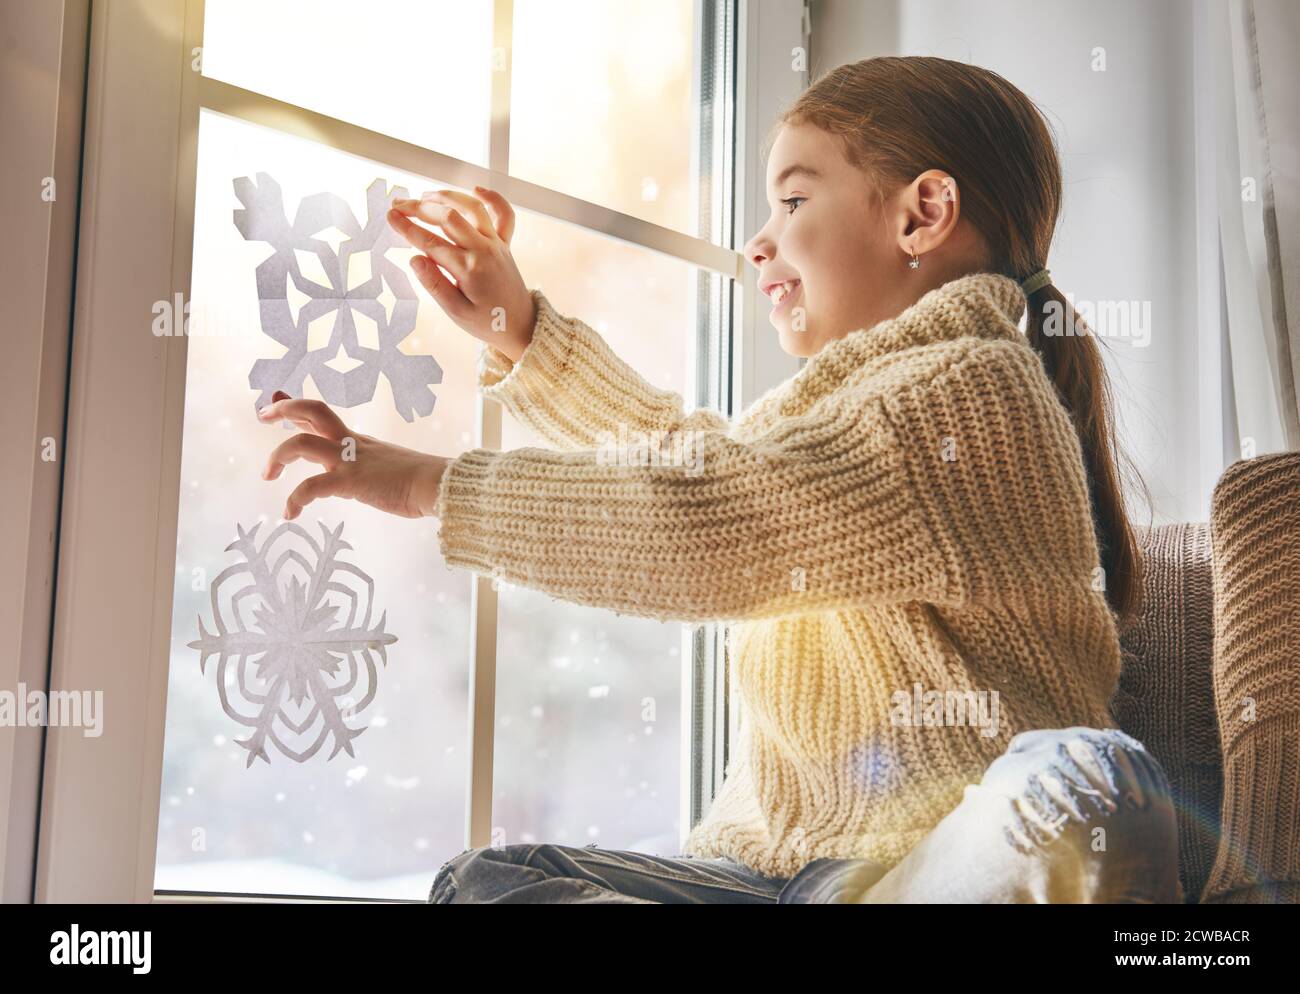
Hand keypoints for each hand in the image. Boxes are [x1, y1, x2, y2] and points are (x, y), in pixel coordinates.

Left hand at [256, 391, 449, 519]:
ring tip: (268, 474)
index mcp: (358, 441)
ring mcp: (349, 460)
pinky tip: (290, 513)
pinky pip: (311, 487)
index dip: (295, 407)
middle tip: (262, 414)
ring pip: (301, 443)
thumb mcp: (389, 467)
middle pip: (311, 411)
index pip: (321, 415)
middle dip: (282, 409)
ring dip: (278, 455)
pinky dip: (295, 499)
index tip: (275, 404)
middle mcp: (350, 444)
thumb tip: (366, 479)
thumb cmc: (421, 481)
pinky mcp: (351, 482)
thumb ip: (371, 469)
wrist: (437, 484)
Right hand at [387, 185, 535, 362]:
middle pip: (449, 216)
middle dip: (420, 207)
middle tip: (398, 204)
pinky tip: (476, 189)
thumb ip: (435, 285)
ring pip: (472, 208)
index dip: (407, 227)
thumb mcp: (456, 312)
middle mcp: (484, 250)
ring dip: (448, 196)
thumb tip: (414, 260)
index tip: (390, 217)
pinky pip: (504, 214)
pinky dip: (493, 198)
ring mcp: (496, 243)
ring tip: (424, 196)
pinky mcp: (505, 243)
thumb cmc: (487, 321)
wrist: (521, 324)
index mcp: (469, 268)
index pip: (430, 242)